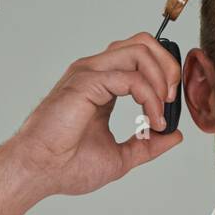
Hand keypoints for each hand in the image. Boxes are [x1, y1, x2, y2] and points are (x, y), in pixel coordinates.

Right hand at [3, 31, 184, 197]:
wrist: (40, 172)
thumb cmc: (66, 165)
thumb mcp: (121, 156)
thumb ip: (148, 144)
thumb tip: (174, 136)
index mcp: (102, 84)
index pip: (140, 56)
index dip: (164, 75)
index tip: (169, 108)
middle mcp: (95, 72)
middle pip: (143, 43)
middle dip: (168, 67)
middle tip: (171, 100)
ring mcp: (90, 74)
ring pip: (139, 50)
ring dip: (161, 79)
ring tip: (161, 111)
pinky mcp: (87, 83)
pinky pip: (131, 78)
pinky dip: (150, 98)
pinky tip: (151, 121)